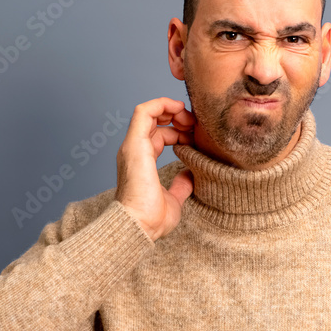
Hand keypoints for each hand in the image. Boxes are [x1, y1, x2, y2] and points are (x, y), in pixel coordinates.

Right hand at [114, 97, 195, 240]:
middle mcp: (135, 151)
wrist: (139, 227)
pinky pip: (144, 112)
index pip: (159, 136)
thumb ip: (180, 186)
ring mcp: (133, 146)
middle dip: (178, 117)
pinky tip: (178, 108)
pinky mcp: (135, 144)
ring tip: (190, 118)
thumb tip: (190, 176)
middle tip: (196, 125)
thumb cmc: (152, 219)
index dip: (179, 131)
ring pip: (148, 112)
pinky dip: (161, 103)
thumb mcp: (174, 200)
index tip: (196, 137)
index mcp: (142, 162)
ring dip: (171, 109)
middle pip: (155, 121)